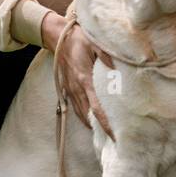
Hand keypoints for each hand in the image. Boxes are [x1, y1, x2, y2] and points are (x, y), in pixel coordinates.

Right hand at [45, 14, 115, 139]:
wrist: (57, 36)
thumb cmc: (79, 38)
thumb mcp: (95, 42)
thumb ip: (107, 56)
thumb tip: (119, 69)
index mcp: (85, 79)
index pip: (97, 108)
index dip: (106, 123)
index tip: (116, 135)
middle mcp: (76, 89)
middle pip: (89, 116)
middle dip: (101, 129)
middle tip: (115, 140)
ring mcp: (70, 90)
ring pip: (81, 114)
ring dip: (93, 125)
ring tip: (106, 136)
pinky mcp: (67, 89)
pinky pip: (76, 108)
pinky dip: (84, 117)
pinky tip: (93, 122)